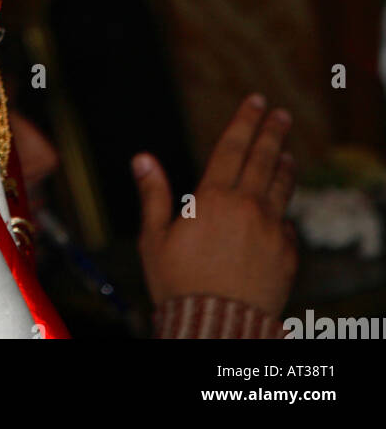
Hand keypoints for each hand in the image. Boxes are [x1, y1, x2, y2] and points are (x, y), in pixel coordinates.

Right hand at [132, 94, 298, 316]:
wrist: (218, 328)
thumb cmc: (180, 286)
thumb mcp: (155, 239)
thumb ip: (153, 195)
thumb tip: (142, 159)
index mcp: (214, 198)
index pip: (233, 147)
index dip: (245, 121)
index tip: (256, 101)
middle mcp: (247, 207)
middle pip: (263, 159)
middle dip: (272, 133)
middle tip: (281, 115)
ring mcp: (271, 230)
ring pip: (281, 188)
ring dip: (284, 167)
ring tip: (287, 155)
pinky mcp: (287, 255)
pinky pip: (287, 227)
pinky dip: (283, 214)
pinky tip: (282, 212)